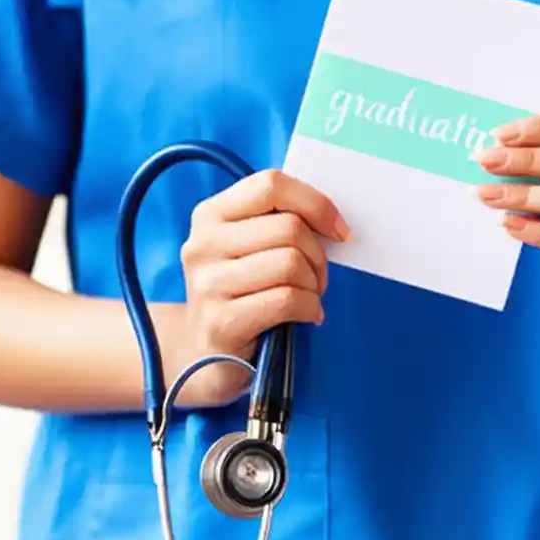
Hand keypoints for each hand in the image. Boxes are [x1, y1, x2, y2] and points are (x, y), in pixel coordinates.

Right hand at [171, 169, 348, 406]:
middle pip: (289, 228)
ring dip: (313, 284)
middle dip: (318, 255)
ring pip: (290, 263)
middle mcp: (202, 244)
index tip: (338, 230)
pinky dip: (309, 308)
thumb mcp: (246, 248)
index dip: (315, 204)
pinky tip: (306, 316)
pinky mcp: (221, 321)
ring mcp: (207, 284)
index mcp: (209, 215)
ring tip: (307, 297)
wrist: (204, 355)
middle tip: (317, 277)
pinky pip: (287, 300)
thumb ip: (277, 223)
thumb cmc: (241, 294)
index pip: (271, 185)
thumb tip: (332, 219)